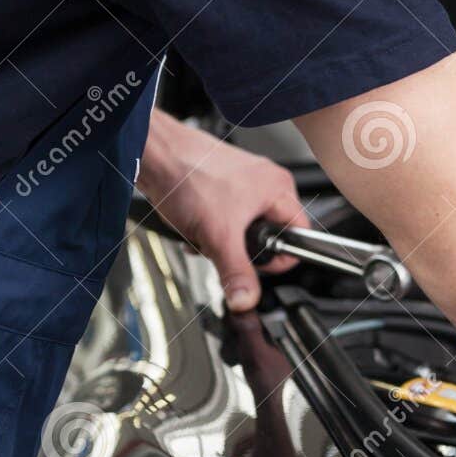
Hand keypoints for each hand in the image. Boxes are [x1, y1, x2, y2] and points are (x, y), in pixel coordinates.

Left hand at [136, 110, 306, 310]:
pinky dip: (210, 228)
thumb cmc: (189, 176)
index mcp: (280, 189)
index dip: (277, 258)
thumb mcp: (218, 235)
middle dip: (240, 250)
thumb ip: (237, 272)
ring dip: (221, 241)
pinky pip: (226, 219)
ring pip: (243, 230)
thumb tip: (247, 300)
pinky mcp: (223, 186)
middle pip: (268, 236)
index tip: (255, 266)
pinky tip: (194, 226)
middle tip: (222, 245)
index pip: (299, 237)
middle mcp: (267, 183)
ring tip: (204, 233)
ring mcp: (245, 183)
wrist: (156, 156)